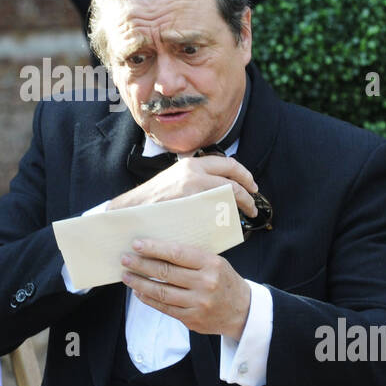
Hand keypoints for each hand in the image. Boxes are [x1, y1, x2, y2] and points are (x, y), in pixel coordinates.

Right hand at [108, 154, 258, 217]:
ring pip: (227, 195)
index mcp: (192, 163)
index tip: (251, 185)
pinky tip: (228, 222)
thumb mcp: (175, 176)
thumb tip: (217, 183)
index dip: (244, 174)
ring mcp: (192, 191)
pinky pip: (216, 211)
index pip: (227, 163)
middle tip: (253, 201)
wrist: (132, 209)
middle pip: (232, 179)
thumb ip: (195, 176)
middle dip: (248, 191)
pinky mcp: (190, 207)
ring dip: (241, 204)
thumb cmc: (153, 197)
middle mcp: (194, 173)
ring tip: (246, 213)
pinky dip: (226, 216)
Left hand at [120, 238, 250, 339]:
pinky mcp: (192, 319)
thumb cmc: (224, 280)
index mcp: (211, 264)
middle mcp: (205, 284)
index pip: (177, 254)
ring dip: (140, 283)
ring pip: (162, 292)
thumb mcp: (215, 262)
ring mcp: (198, 303)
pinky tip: (139, 292)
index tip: (137, 244)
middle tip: (125, 259)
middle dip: (141, 265)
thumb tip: (157, 249)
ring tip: (127, 276)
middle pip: (166, 272)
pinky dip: (149, 299)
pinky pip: (165, 308)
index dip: (154, 248)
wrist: (243, 311)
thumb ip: (191, 257)